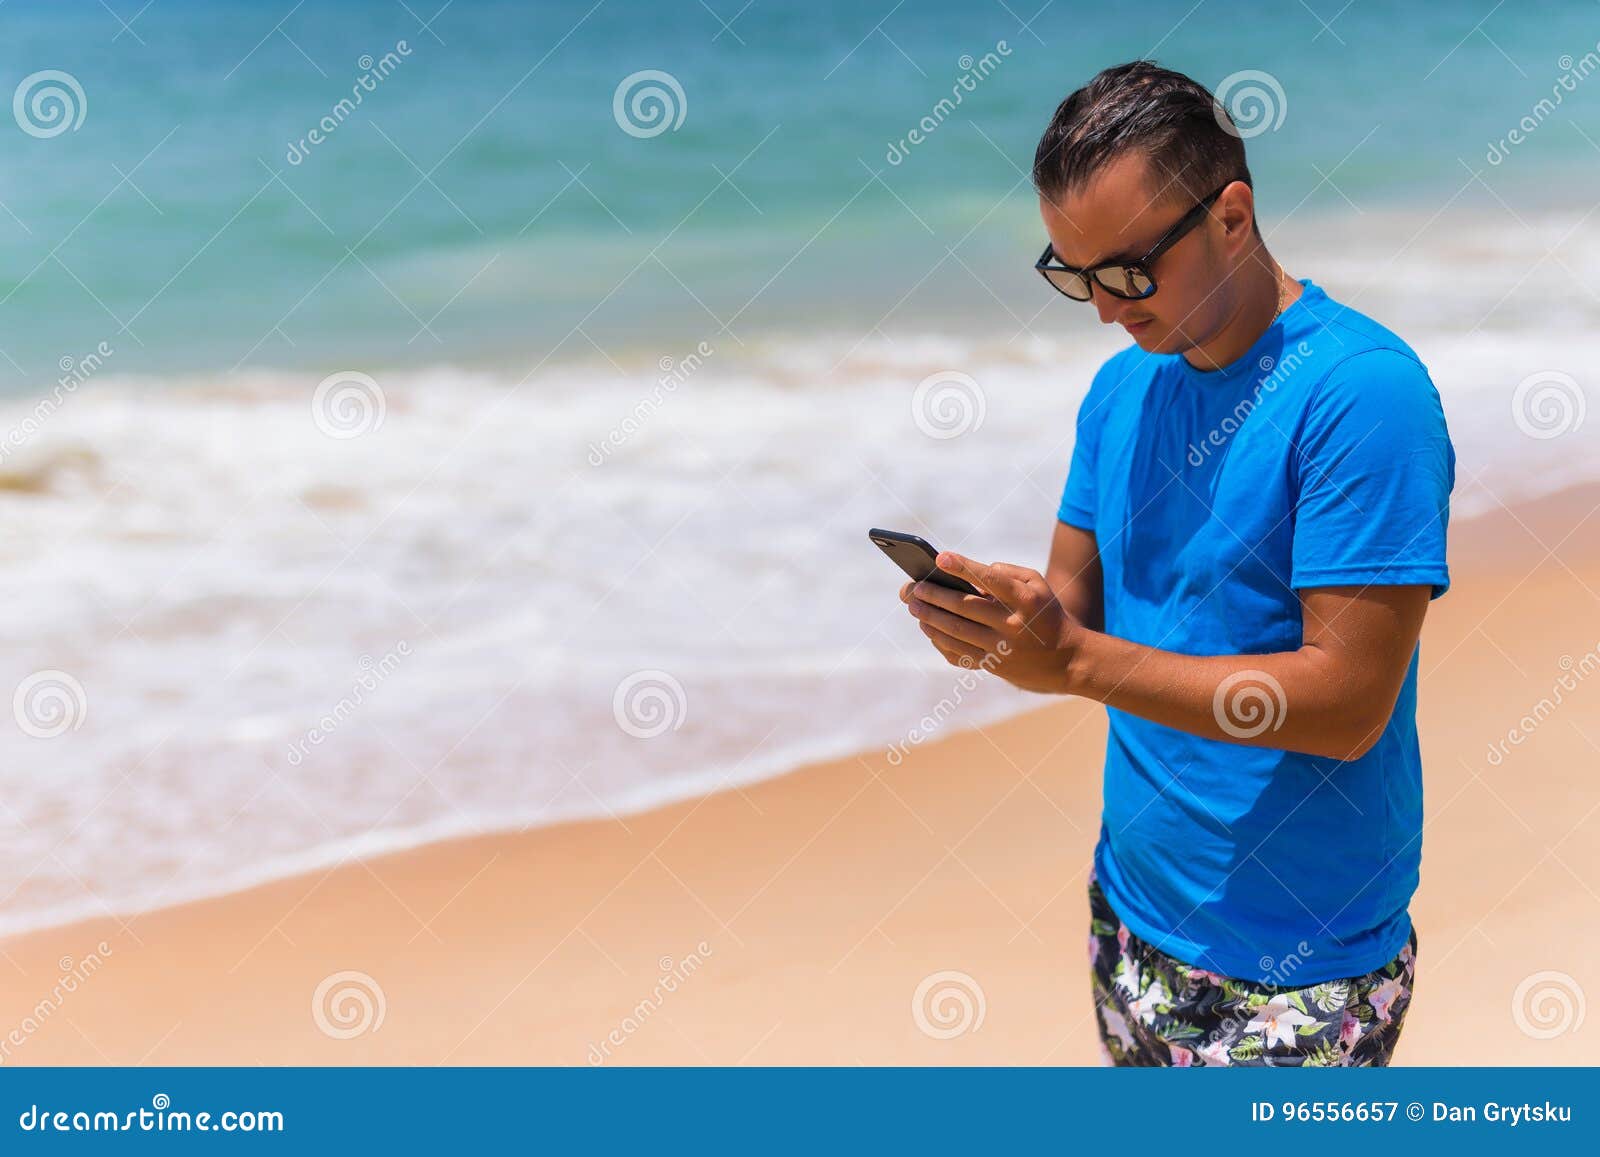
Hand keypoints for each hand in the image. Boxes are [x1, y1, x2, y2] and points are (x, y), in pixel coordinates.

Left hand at [899, 552, 1083, 693]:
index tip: (940, 557)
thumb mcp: (1038, 585)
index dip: (964, 567)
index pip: (990, 579)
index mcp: (1024, 600)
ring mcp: (1001, 649)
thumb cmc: (1046, 614)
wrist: (1067, 659)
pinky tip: (928, 629)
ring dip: (930, 618)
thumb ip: (1007, 572)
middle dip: (934, 596)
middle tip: (913, 588)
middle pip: (964, 608)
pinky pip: (958, 654)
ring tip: (914, 606)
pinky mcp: (994, 667)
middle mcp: (1012, 625)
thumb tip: (973, 573)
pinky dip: (939, 641)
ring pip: (956, 633)